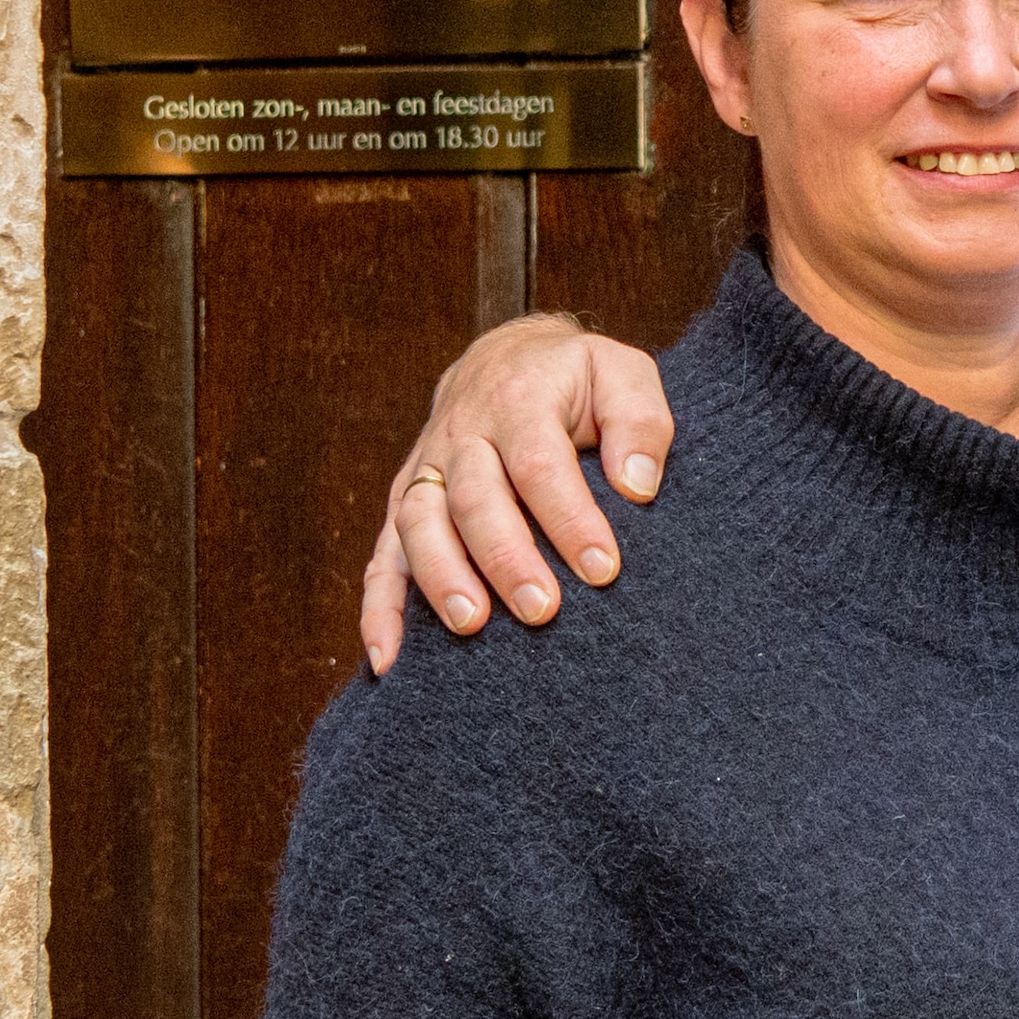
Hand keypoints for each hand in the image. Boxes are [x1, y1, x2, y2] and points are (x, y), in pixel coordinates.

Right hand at [360, 313, 676, 671]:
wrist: (506, 359)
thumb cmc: (574, 378)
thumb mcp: (620, 372)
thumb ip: (639, 421)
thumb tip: (639, 485)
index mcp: (519, 401)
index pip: (539, 463)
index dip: (569, 519)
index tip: (603, 569)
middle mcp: (463, 435)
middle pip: (474, 499)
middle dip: (507, 558)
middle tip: (543, 610)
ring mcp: (426, 471)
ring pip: (419, 525)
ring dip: (442, 579)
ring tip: (472, 626)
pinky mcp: (405, 504)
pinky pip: (381, 557)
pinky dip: (379, 610)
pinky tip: (388, 659)